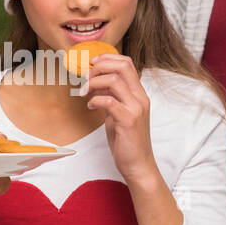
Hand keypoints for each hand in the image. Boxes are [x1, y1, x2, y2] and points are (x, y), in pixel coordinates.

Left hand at [81, 54, 156, 183]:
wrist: (138, 165)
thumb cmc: (127, 141)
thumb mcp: (118, 115)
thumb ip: (112, 98)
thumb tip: (97, 84)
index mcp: (139, 94)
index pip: (127, 63)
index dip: (108, 58)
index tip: (92, 64)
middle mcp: (140, 98)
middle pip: (123, 66)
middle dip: (100, 66)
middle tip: (87, 77)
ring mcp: (136, 108)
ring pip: (114, 80)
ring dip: (94, 83)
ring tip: (85, 93)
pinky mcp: (128, 120)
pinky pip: (109, 101)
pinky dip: (95, 100)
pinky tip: (91, 107)